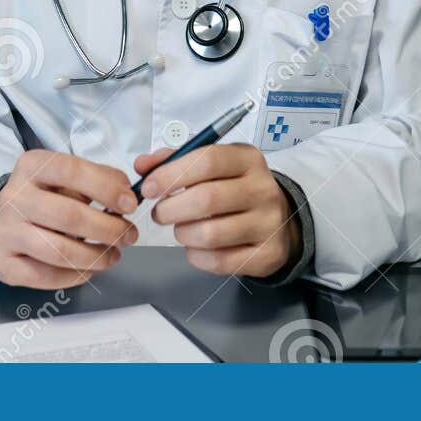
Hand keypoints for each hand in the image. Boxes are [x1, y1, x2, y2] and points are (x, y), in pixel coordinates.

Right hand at [0, 150, 139, 288]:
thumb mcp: (65, 177)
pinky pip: (47, 276)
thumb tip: (127, 193)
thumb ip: (98, 178)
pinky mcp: (3, 263)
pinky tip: (90, 269)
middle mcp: (14, 197)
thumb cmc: (43, 197)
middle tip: (129, 236)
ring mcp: (6, 231)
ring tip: (114, 255)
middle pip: (70, 216)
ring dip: (96, 257)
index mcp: (31, 166)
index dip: (106, 189)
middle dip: (109, 229)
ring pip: (60, 251)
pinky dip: (76, 276)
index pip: (72, 172)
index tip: (130, 204)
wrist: (0, 220)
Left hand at [134, 143, 299, 278]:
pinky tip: (196, 246)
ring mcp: (268, 224)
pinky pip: (218, 261)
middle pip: (206, 199)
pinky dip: (196, 256)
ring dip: (182, 234)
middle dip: (170, 209)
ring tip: (180, 228)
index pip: (207, 161)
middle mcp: (263, 189)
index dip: (171, 174)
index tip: (149, 187)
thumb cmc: (235, 189)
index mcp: (248, 159)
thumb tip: (143, 165)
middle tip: (159, 213)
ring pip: (209, 234)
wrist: (278, 222)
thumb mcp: (212, 165)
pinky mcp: (266, 255)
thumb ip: (175, 160)